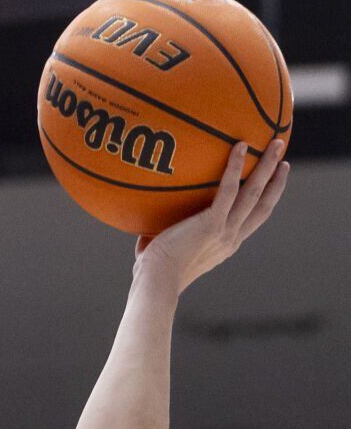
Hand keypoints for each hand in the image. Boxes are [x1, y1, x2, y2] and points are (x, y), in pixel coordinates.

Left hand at [134, 139, 289, 293]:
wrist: (155, 285)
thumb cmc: (152, 275)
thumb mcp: (164, 255)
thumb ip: (160, 240)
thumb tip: (144, 231)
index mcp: (225, 246)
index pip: (252, 220)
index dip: (266, 200)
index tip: (273, 183)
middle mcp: (231, 239)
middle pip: (263, 205)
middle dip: (276, 181)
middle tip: (284, 158)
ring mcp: (224, 231)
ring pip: (254, 193)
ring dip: (268, 166)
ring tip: (276, 142)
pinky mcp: (212, 224)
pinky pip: (229, 189)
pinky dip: (235, 166)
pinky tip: (241, 145)